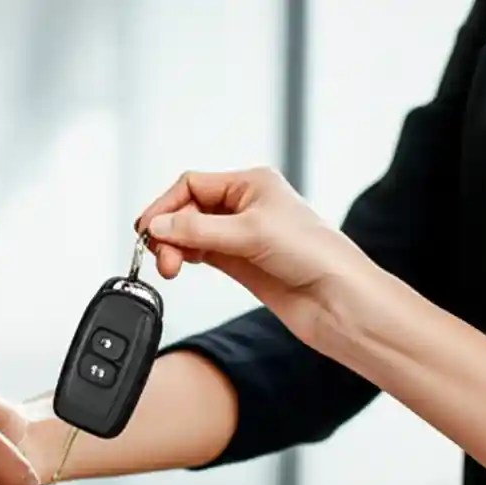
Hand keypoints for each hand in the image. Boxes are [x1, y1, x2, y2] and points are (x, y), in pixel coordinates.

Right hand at [137, 167, 381, 348]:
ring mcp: (241, 234)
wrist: (339, 300)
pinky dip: (186, 258)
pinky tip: (181, 266)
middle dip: (169, 231)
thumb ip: (198, 230)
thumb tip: (156, 227)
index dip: (166, 206)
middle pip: (188, 210)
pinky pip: (201, 253)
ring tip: (170, 268)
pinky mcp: (240, 262)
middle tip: (161, 257)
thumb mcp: (250, 233)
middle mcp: (246, 205)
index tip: (147, 230)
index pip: (193, 184)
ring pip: (191, 233)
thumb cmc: (314, 255)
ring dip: (175, 248)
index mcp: (252, 183)